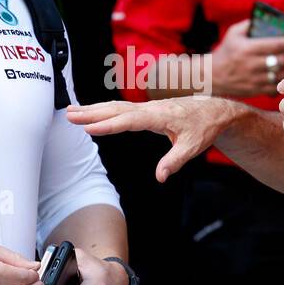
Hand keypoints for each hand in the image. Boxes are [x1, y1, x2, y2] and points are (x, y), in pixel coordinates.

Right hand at [67, 96, 241, 181]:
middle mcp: (149, 109)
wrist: (214, 111)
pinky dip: (104, 109)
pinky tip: (92, 112)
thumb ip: (175, 160)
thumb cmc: (203, 127)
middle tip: (69, 115)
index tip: (88, 128)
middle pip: (115, 110)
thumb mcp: (193, 147)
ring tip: (71, 112)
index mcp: (159, 116)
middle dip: (91, 113)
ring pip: (115, 107)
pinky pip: (120, 109)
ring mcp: (146, 108)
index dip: (108, 125)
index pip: (128, 121)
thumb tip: (160, 177)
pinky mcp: (146, 110)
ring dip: (93, 109)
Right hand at [208, 19, 283, 97]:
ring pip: (282, 76)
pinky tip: (283, 76)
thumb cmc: (225, 53)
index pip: (277, 44)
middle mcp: (253, 65)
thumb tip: (266, 19)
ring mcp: (255, 79)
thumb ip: (249, 24)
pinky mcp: (256, 90)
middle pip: (282, 60)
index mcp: (249, 49)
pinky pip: (276, 88)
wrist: (212, 76)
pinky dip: (283, 82)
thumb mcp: (233, 33)